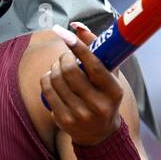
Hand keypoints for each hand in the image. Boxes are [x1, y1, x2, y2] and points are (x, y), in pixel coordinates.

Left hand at [40, 20, 123, 145]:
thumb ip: (97, 49)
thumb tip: (76, 26)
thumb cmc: (104, 96)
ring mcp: (79, 114)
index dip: (79, 47)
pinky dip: (46, 79)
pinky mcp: (63, 120)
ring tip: (59, 67)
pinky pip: (47, 91)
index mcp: (113, 92)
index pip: (94, 66)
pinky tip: (52, 78)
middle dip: (64, 57)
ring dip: (54, 67)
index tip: (67, 34)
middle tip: (66, 56)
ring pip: (56, 79)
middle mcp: (98, 105)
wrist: (99, 133)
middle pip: (70, 71)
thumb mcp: (109, 76)